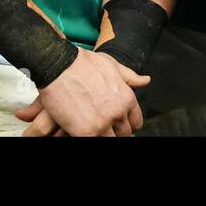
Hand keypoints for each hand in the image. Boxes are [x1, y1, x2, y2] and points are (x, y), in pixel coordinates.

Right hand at [16, 48, 148, 136]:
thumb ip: (130, 77)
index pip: (136, 121)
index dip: (128, 124)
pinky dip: (92, 137)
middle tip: (106, 127)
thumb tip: (145, 80)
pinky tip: (85, 132)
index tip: (120, 124)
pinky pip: (94, 142)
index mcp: (126, 98)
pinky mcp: (85, 132)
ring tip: (95, 129)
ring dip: (104, 135)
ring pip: (111, 140)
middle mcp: (117, 112)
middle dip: (116, 131)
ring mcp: (102, 124)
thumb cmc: (84, 63)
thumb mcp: (112, 65)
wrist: (60, 66)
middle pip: (124, 133)